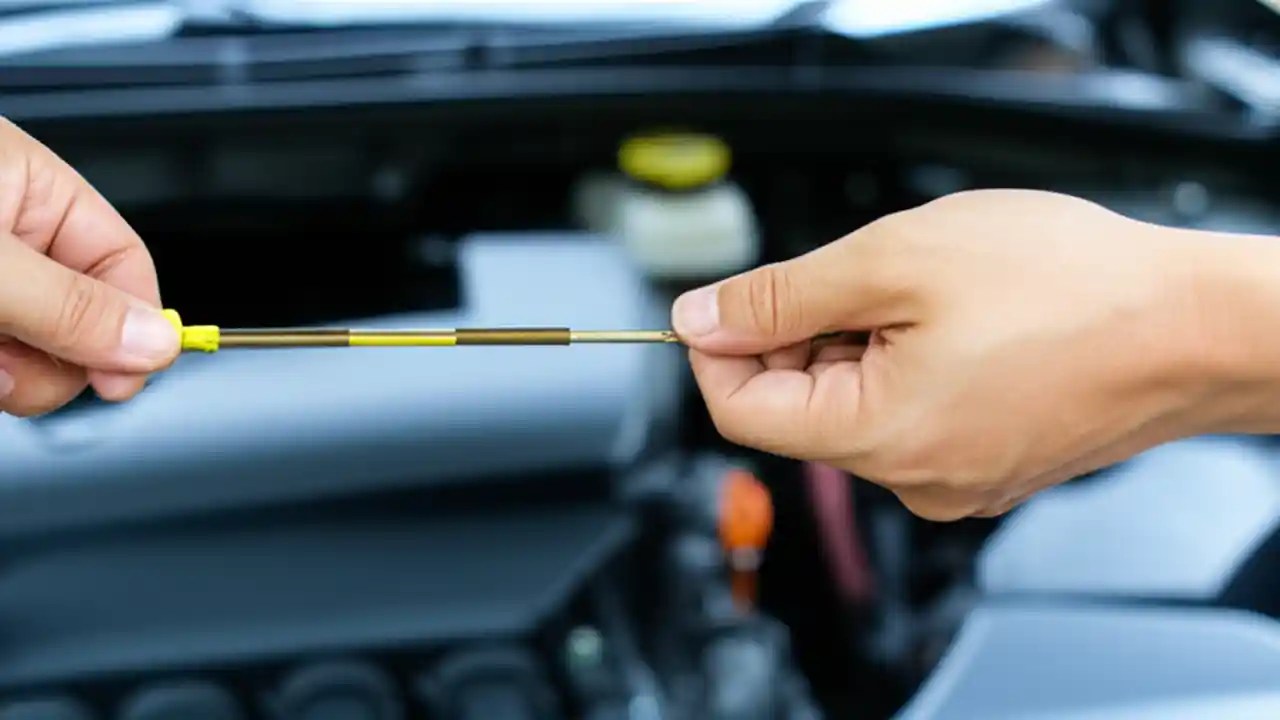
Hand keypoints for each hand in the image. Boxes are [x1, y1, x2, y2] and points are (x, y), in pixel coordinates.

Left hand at [0, 119, 177, 416]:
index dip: (134, 326)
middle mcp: (7, 231)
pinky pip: (0, 363)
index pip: (124, 262)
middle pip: (84, 320)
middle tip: (14, 364)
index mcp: (32, 188)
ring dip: (12, 375)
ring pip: (37, 353)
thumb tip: (157, 342)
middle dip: (56, 359)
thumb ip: (70, 305)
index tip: (122, 380)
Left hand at [673, 189, 1254, 520]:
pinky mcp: (987, 464)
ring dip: (861, 342)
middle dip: (805, 334)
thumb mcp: (896, 260)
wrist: (1199, 325)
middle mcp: (913, 480)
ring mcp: (954, 480)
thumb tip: (701, 319)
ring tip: (932, 294)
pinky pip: (910, 414)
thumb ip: (782, 296)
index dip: (720, 346)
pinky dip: (907, 362)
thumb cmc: (1073, 289)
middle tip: (865, 275)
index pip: (740, 411)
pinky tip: (961, 323)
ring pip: (855, 405)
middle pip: (799, 407)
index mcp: (878, 438)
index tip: (732, 299)